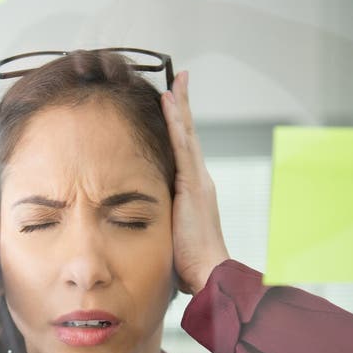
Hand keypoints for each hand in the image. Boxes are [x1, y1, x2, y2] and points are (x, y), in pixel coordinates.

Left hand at [160, 71, 229, 295]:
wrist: (209, 272)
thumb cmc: (191, 265)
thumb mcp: (172, 239)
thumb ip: (162, 226)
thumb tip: (143, 230)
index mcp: (194, 193)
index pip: (184, 153)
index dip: (179, 130)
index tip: (172, 107)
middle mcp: (200, 182)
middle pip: (188, 137)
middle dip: (183, 108)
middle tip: (178, 80)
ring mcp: (198, 181)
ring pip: (187, 135)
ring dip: (179, 107)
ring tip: (174, 82)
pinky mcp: (192, 185)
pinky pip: (182, 146)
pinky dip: (176, 122)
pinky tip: (169, 103)